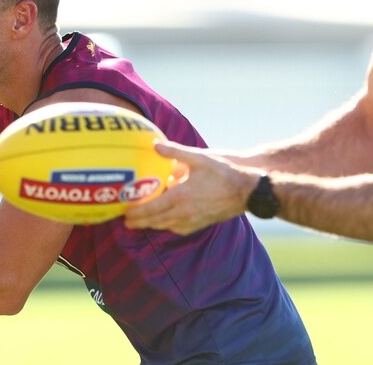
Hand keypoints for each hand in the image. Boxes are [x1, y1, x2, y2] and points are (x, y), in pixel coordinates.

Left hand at [123, 141, 256, 234]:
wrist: (248, 191)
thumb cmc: (224, 173)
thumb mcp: (198, 158)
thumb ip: (175, 152)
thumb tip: (155, 145)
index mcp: (181, 197)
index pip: (152, 209)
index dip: (137, 213)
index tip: (125, 213)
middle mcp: (184, 213)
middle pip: (156, 221)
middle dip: (140, 222)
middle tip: (126, 221)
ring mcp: (194, 221)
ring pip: (167, 226)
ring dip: (153, 224)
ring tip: (141, 222)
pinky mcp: (202, 223)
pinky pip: (179, 228)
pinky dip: (168, 226)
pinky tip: (166, 221)